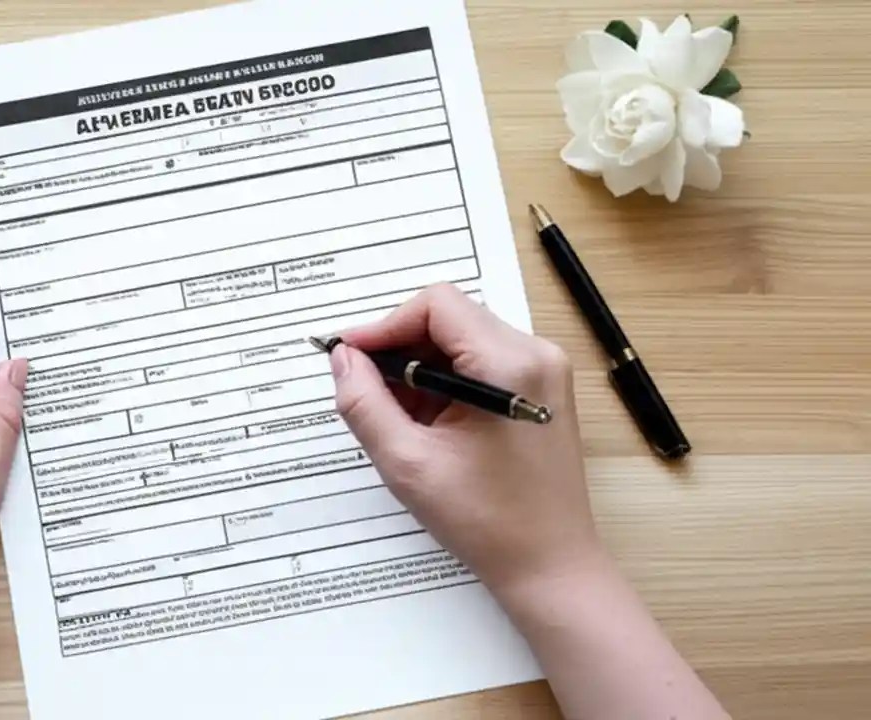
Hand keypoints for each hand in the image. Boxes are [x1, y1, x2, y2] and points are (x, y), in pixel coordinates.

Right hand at [329, 283, 601, 598]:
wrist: (550, 566)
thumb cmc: (487, 522)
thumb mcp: (408, 463)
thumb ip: (365, 403)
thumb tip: (343, 359)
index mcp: (509, 365)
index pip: (436, 305)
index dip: (385, 326)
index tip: (351, 357)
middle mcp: (535, 355)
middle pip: (450, 318)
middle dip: (400, 349)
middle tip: (366, 390)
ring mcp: (544, 372)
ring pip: (463, 340)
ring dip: (421, 368)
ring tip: (399, 417)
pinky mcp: (542, 391)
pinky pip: (482, 363)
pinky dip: (446, 382)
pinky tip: (428, 424)